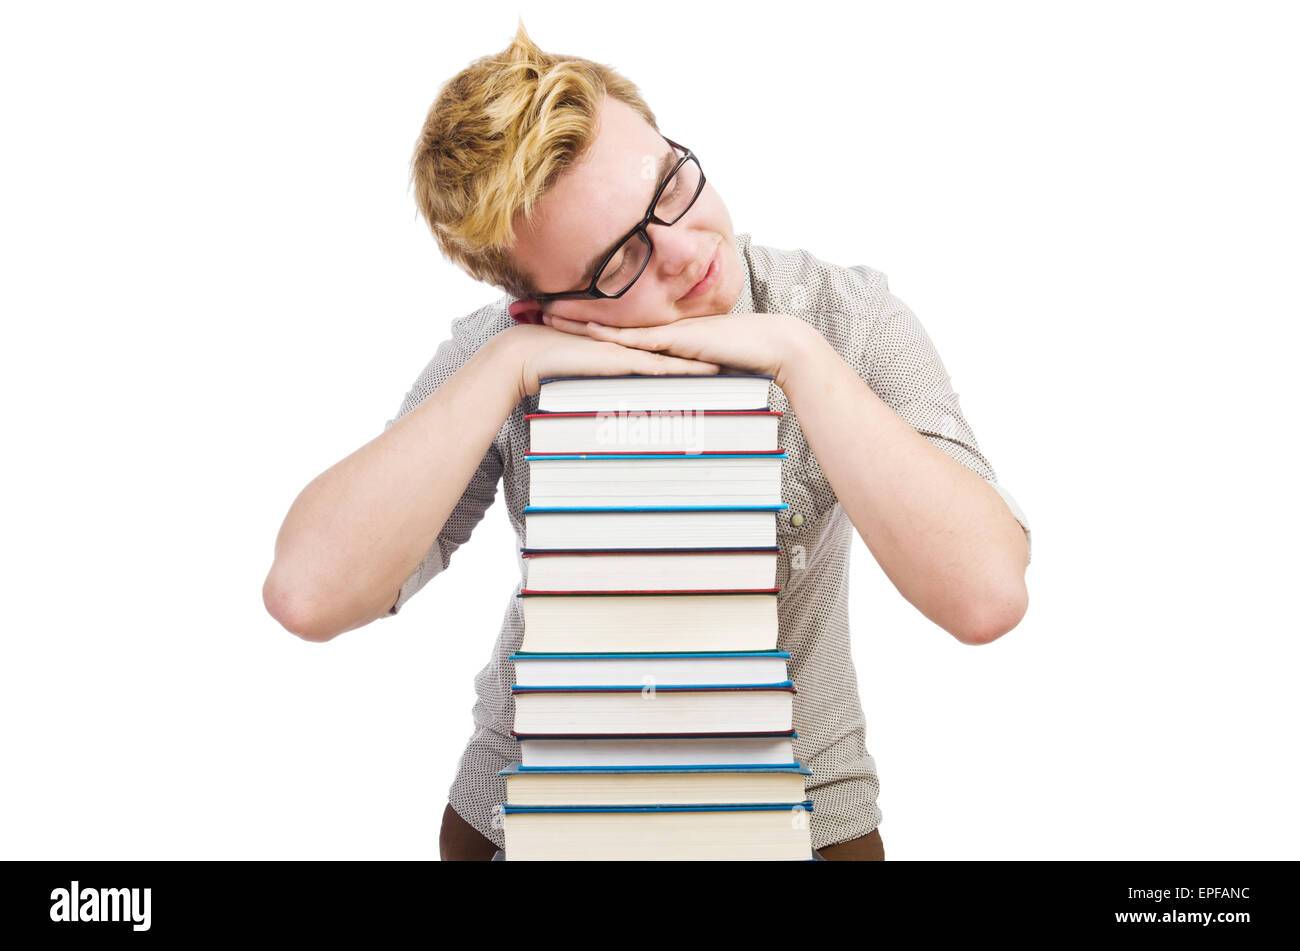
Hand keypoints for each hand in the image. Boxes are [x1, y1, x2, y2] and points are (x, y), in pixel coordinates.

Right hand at [501, 322, 721, 400]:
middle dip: (699, 360)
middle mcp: (626, 350)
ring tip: (724, 369)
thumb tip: (609, 404)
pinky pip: (653, 365)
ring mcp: (623, 352)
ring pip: (669, 359)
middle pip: (671, 355)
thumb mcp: (580, 378)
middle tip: (728, 365)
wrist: (524, 355)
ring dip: (696, 364)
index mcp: (620, 352)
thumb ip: (597, 384)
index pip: (659, 357)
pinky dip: (677, 369)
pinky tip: (697, 372)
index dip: (684, 361)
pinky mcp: (617, 359)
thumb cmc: (545, 366)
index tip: (709, 366)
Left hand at [542, 312, 813, 390]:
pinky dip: (613, 334)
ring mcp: (668, 331)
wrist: (773, 345)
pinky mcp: (679, 340)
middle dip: (568, 314)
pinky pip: (639, 337)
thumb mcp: (701, 370)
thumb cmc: (744, 360)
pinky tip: (590, 331)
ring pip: (614, 324)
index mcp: (661, 333)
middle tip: (533, 310)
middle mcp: (659, 327)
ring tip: (546, 314)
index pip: (615, 326)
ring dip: (580, 319)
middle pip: (605, 319)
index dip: (583, 320)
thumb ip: (680, 376)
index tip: (553, 317)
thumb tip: (661, 393)